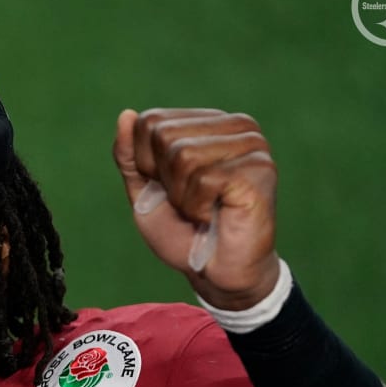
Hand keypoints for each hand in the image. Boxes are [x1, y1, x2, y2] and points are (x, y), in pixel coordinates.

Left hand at [112, 108, 279, 309]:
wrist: (215, 272)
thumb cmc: (183, 230)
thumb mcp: (144, 190)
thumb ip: (130, 155)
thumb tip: (125, 114)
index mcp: (207, 123)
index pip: (149, 121)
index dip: (145, 163)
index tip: (169, 189)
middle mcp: (235, 125)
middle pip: (164, 135)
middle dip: (164, 180)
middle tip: (188, 203)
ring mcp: (251, 144)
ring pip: (183, 155)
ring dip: (182, 196)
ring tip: (203, 210)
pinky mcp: (259, 169)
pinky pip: (204, 180)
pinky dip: (198, 208)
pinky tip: (217, 216)